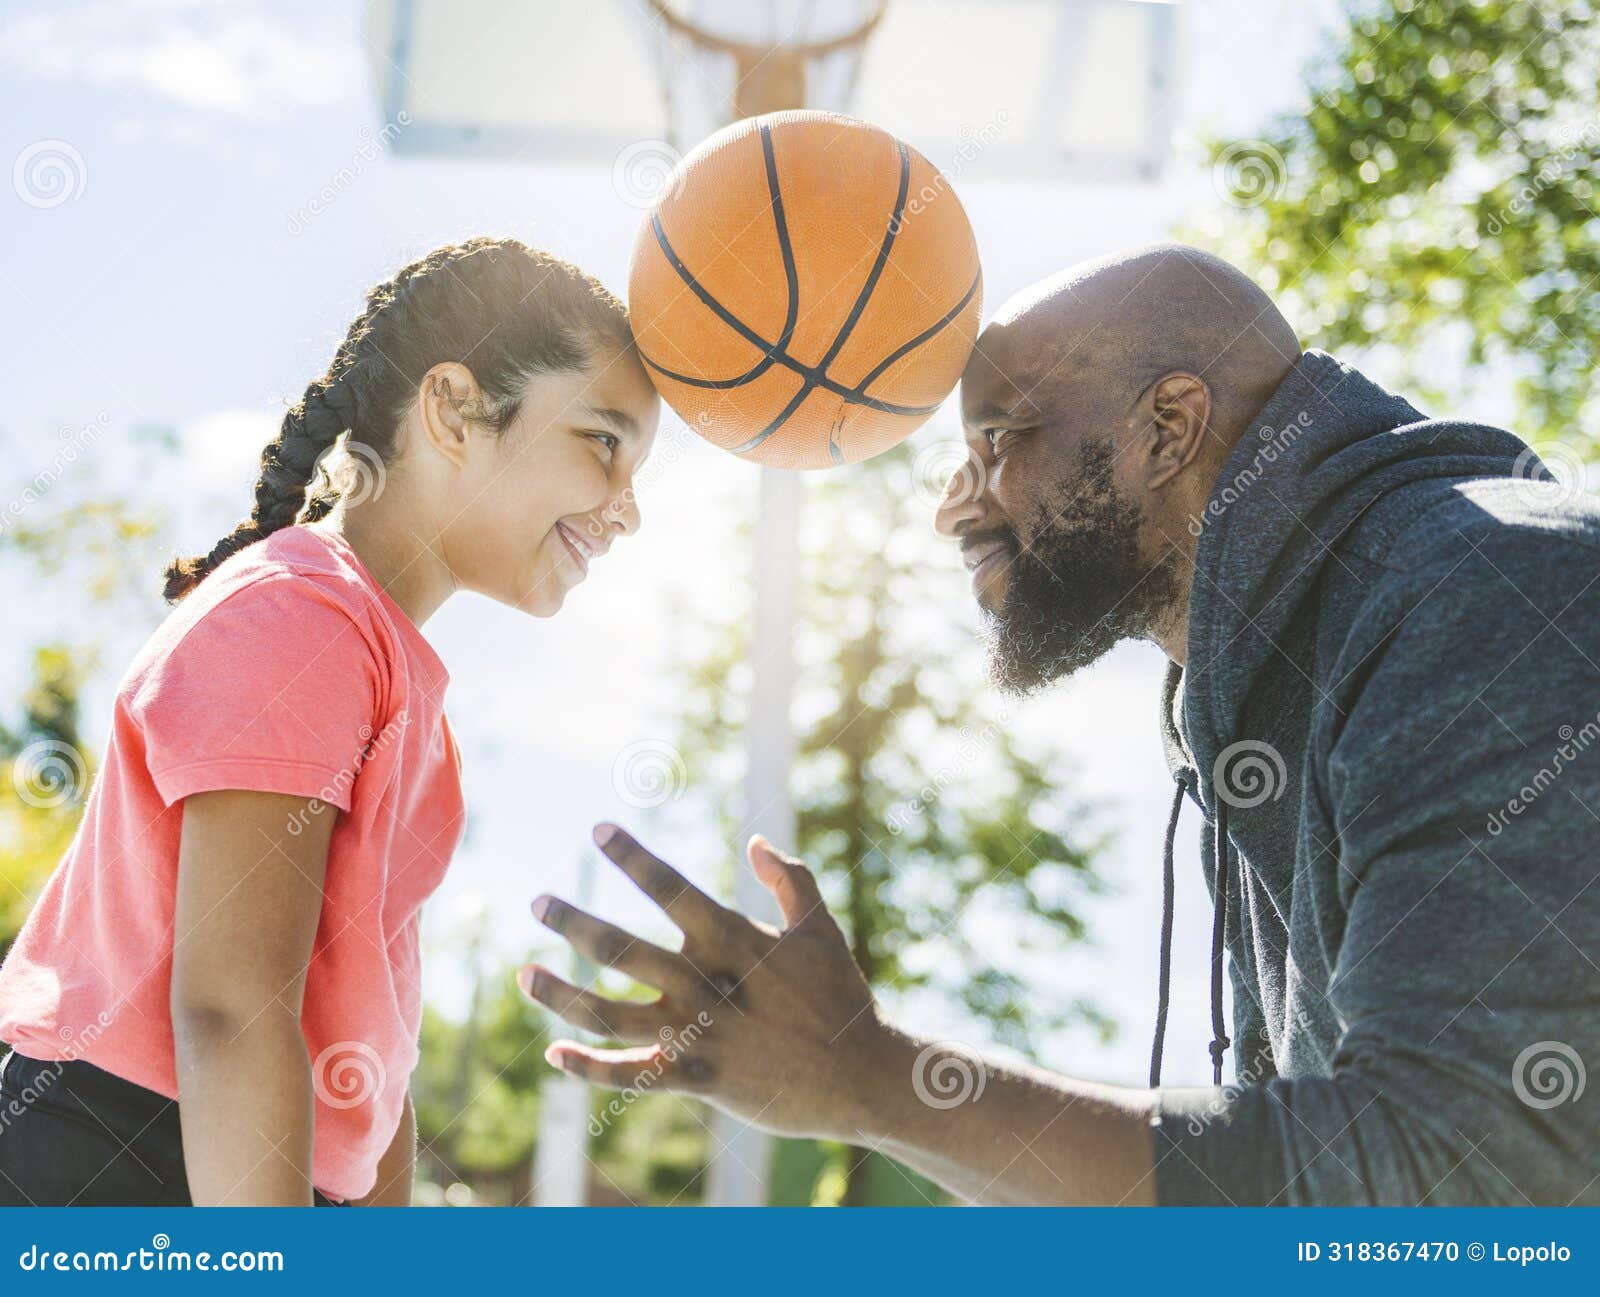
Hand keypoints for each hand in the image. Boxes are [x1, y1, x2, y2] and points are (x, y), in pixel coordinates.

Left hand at [519, 823, 890, 1140]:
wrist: (861, 1077)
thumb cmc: (841, 999)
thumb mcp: (821, 930)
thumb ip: (790, 882)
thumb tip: (757, 842)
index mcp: (735, 942)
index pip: (672, 889)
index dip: (634, 857)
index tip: (600, 829)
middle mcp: (707, 986)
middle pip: (622, 950)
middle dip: (575, 923)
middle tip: (538, 901)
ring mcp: (697, 1036)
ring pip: (609, 1014)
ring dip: (561, 995)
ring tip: (524, 973)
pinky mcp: (695, 1080)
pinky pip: (628, 1077)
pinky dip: (586, 1068)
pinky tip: (554, 1052)